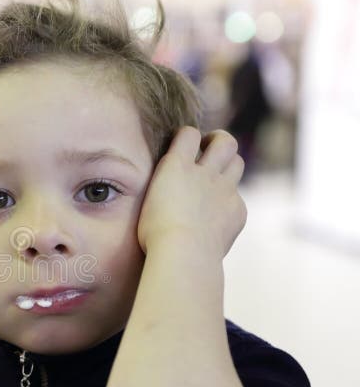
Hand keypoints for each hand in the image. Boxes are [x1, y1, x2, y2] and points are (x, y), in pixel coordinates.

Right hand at [137, 127, 245, 257]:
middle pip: (226, 141)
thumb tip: (172, 183)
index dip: (187, 136)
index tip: (183, 145)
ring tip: (216, 178)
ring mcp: (224, 190)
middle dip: (219, 141)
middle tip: (210, 150)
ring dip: (228, 165)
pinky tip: (215, 216)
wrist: (183, 253)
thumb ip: (165, 184)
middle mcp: (204, 173)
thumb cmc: (154, 233)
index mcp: (176, 166)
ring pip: (238, 163)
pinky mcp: (237, 210)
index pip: (189, 133)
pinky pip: (237, 198)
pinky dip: (228, 202)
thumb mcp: (149, 200)